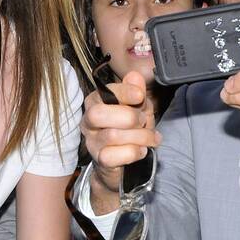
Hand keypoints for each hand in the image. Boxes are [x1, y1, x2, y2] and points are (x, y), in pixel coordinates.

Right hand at [81, 69, 159, 202]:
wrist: (122, 163)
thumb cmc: (129, 130)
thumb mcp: (138, 108)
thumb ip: (137, 92)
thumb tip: (135, 76)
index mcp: (97, 102)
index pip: (105, 92)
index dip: (124, 92)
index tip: (140, 95)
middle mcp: (89, 121)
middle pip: (99, 114)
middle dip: (128, 116)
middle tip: (143, 121)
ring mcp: (92, 141)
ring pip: (112, 135)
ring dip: (139, 136)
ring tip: (150, 138)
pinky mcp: (100, 160)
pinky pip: (114, 155)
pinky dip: (133, 152)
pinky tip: (141, 151)